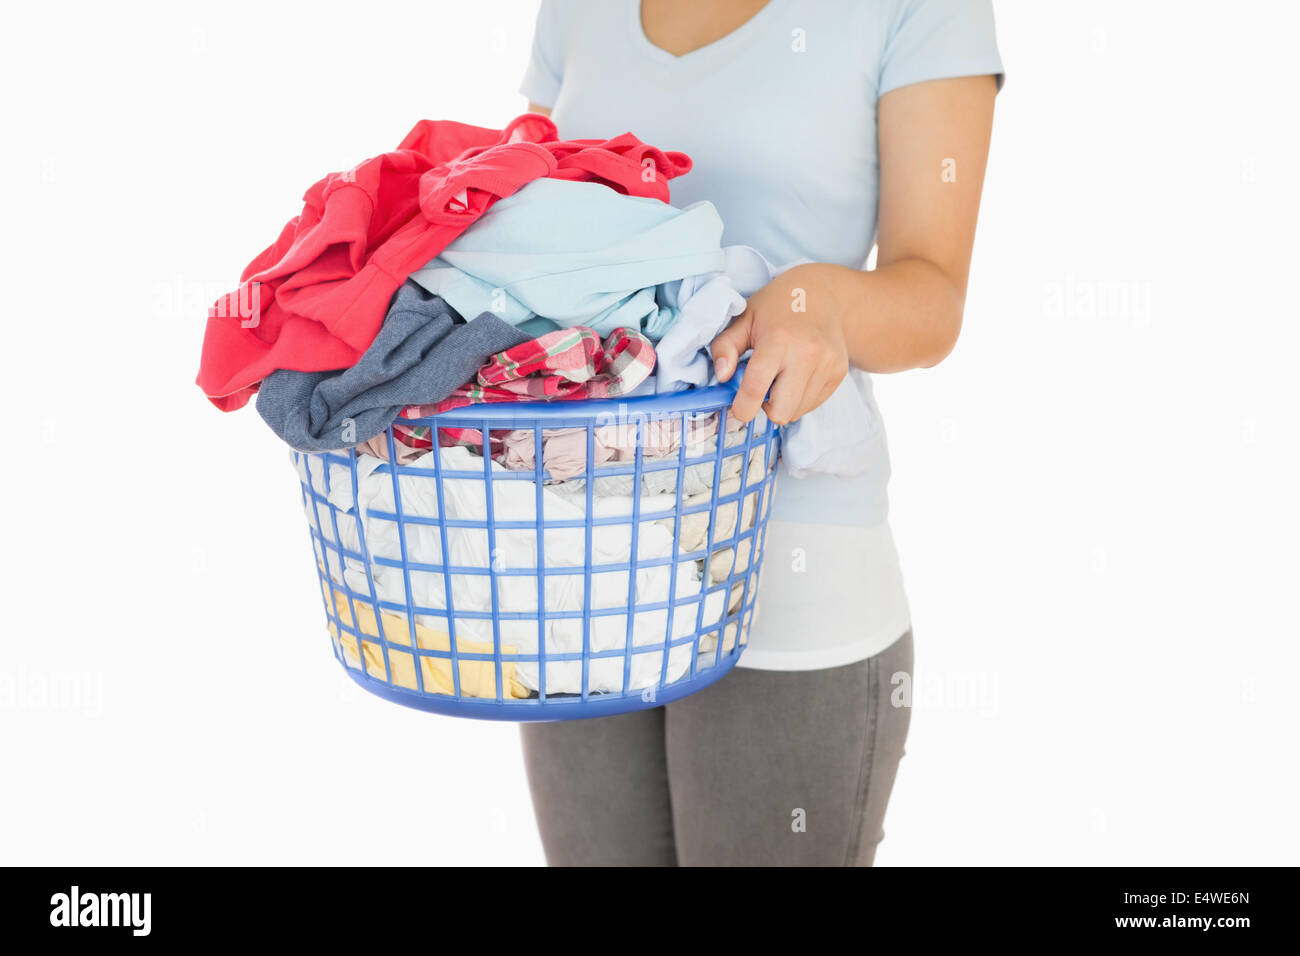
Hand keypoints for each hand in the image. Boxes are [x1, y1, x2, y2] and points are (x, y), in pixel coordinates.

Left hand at [710, 263, 850, 423]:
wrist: (822, 294)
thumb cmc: (776, 307)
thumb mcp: (743, 319)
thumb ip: (724, 347)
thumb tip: (722, 377)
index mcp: (778, 340)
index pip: (756, 389)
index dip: (742, 408)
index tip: (737, 409)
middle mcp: (807, 354)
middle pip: (781, 412)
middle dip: (766, 407)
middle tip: (762, 387)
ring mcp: (827, 364)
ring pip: (797, 412)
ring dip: (783, 403)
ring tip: (782, 376)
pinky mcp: (839, 373)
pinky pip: (812, 405)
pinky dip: (800, 398)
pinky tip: (798, 375)